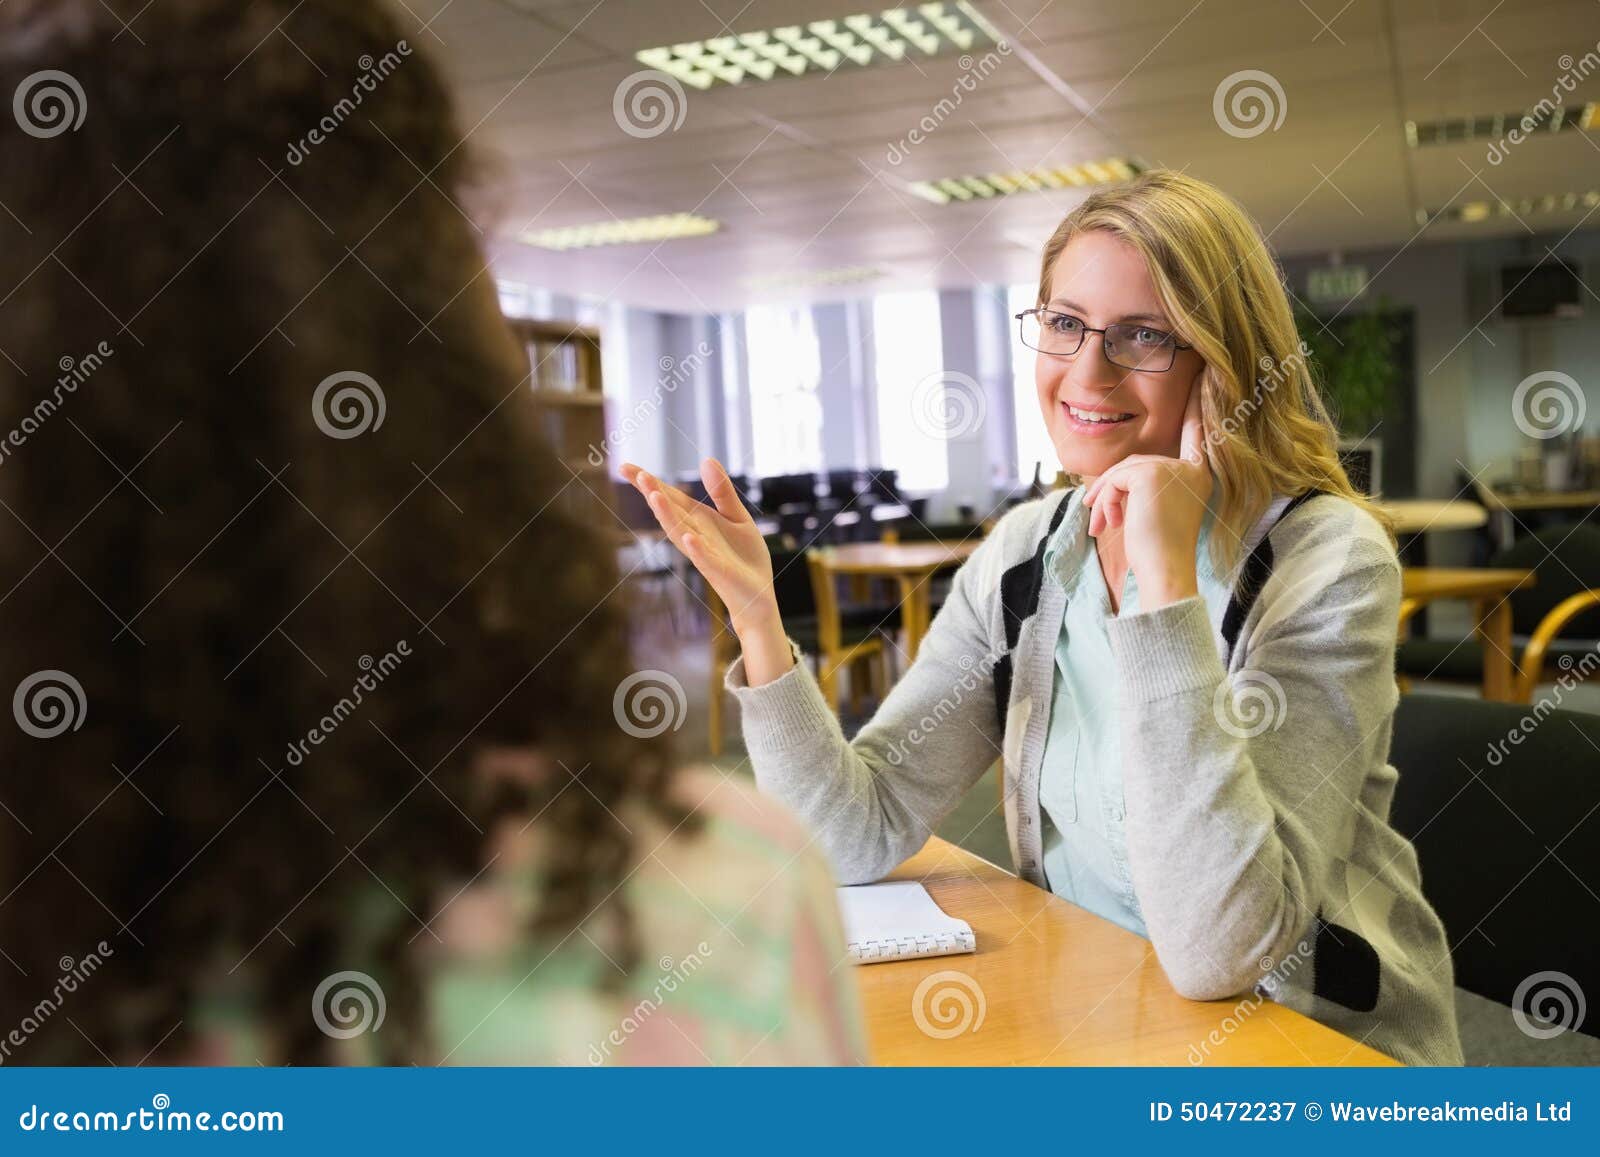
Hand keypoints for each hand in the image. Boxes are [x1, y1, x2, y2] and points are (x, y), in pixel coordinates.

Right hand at [620, 458, 776, 632]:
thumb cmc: (744, 557)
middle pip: (670, 511)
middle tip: (637, 475)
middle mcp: (694, 535)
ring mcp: (704, 553)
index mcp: (698, 519)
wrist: (757, 594)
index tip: (626, 467)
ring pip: (680, 532)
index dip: (649, 482)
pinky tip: (689, 536)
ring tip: (654, 496)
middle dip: (654, 493)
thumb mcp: (737, 517)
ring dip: (667, 516)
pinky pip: (704, 559)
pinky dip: (696, 548)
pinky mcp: (718, 571)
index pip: (670, 497)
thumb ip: (722, 491)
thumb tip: (706, 459)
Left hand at [1082, 380, 1213, 610]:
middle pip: (1137, 461)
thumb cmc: (1158, 552)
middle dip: (1111, 488)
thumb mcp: (1152, 513)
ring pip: (1123, 470)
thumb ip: (1141, 488)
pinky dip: (1104, 501)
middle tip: (1095, 517)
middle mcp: (1192, 468)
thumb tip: (1106, 481)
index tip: (1204, 375)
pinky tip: (1110, 523)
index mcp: (1199, 475)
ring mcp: (1173, 469)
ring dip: (1104, 498)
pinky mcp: (1151, 475)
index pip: (1197, 433)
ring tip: (1101, 526)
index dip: (1198, 405)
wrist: (1165, 571)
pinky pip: (1116, 478)